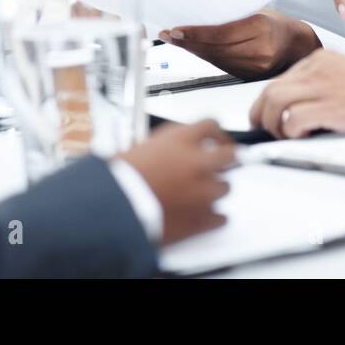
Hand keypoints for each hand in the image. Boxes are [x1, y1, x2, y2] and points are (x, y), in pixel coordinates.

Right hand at [117, 120, 234, 245]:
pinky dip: (214, 217)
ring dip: (215, 189)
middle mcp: (197, 162)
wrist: (114, 210)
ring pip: (226, 187)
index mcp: (181, 140)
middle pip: (230, 154)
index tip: (215, 139)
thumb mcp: (140, 147)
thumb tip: (176, 147)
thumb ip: (167, 144)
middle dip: (226, 158)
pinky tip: (204, 214)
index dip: (215, 132)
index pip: (211, 125)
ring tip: (199, 193)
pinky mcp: (202, 219)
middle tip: (221, 163)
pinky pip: (221, 217)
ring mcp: (203, 191)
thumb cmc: (119, 179)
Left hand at [157, 9, 319, 78]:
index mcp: (262, 28)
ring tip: (175, 40)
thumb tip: (199, 16)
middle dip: (188, 42)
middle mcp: (260, 50)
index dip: (195, 33)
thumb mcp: (258, 11)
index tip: (176, 30)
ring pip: (215, 59)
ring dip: (193, 50)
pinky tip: (194, 50)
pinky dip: (206, 57)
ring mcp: (256, 67)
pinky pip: (222, 66)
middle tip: (167, 35)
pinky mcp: (250, 76)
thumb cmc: (277, 24)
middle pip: (215, 48)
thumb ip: (233, 16)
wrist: (298, 46)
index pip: (220, 33)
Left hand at [249, 51, 344, 138]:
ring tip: (283, 137)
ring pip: (274, 103)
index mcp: (320, 60)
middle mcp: (318, 69)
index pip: (278, 81)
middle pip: (269, 92)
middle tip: (265, 132)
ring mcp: (324, 86)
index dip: (267, 104)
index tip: (267, 118)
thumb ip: (322, 85)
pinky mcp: (333, 107)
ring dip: (272, 126)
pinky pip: (293, 119)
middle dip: (261, 116)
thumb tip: (297, 108)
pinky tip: (303, 137)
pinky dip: (290, 132)